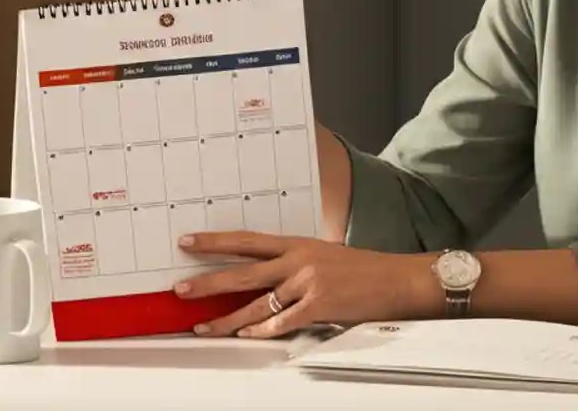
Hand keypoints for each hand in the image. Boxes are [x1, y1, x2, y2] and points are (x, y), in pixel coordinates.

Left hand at [174, 231, 437, 338]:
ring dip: (226, 318)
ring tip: (203, 325)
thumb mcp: (325, 253)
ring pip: (256, 304)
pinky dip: (261, 332)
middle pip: (242, 272)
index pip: (247, 241)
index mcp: (299, 243)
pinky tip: (245, 336)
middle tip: (180, 288)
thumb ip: (295, 261)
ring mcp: (308, 283)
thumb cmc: (365, 269)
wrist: (397, 279)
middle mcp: (299, 260)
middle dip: (207, 281)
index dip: (215, 241)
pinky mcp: (319, 306)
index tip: (188, 241)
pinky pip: (281, 323)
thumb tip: (267, 272)